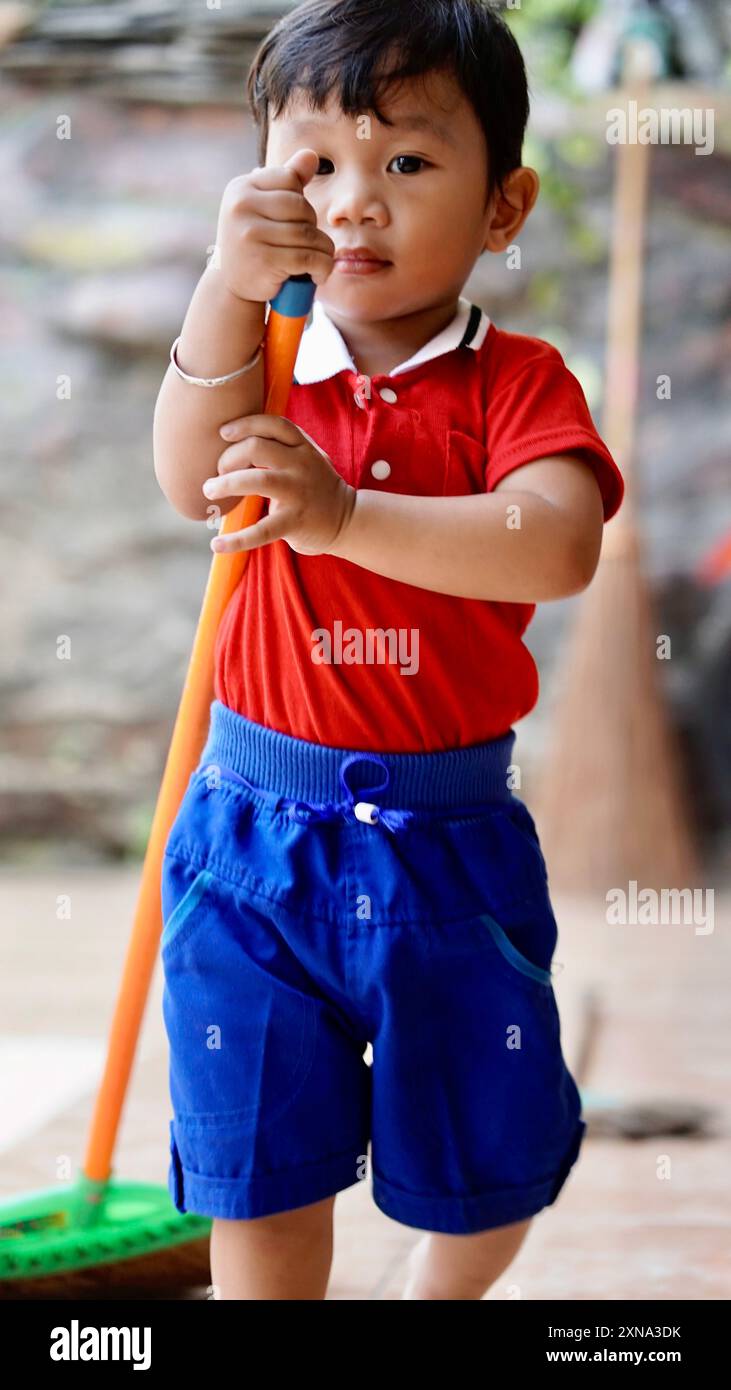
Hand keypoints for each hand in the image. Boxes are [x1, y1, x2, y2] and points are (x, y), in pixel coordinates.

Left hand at [202, 415, 356, 555]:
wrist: (347, 520)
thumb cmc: (316, 487)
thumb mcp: (306, 459)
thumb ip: (281, 448)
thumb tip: (235, 443)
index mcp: (303, 447)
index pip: (274, 424)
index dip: (246, 424)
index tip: (223, 432)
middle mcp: (302, 465)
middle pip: (258, 447)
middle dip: (229, 456)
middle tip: (217, 470)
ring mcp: (298, 493)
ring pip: (258, 480)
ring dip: (226, 484)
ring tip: (209, 491)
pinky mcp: (294, 521)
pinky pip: (262, 530)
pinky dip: (236, 539)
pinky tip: (217, 545)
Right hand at [214, 148, 335, 304]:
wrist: (231, 286)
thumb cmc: (253, 241)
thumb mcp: (263, 207)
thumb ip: (287, 180)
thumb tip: (311, 155)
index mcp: (241, 187)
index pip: (289, 179)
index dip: (301, 201)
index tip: (296, 221)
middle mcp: (241, 207)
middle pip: (301, 207)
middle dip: (312, 226)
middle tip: (309, 245)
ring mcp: (250, 234)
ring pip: (308, 234)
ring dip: (323, 251)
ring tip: (318, 261)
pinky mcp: (264, 261)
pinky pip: (308, 258)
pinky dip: (322, 267)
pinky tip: (317, 274)